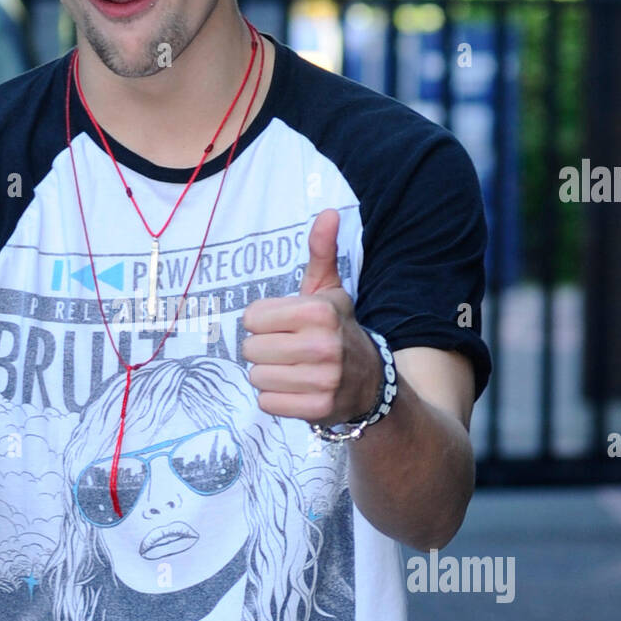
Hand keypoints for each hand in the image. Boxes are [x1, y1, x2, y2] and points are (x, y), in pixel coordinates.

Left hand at [241, 208, 381, 426]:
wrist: (371, 382)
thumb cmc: (338, 330)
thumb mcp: (330, 290)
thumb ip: (321, 252)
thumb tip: (329, 212)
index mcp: (318, 311)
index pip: (251, 317)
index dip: (262, 323)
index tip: (284, 326)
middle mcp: (322, 344)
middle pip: (250, 348)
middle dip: (264, 350)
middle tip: (288, 351)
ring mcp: (322, 379)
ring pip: (256, 376)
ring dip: (269, 375)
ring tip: (292, 370)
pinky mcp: (317, 408)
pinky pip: (267, 402)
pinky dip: (276, 399)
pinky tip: (296, 389)